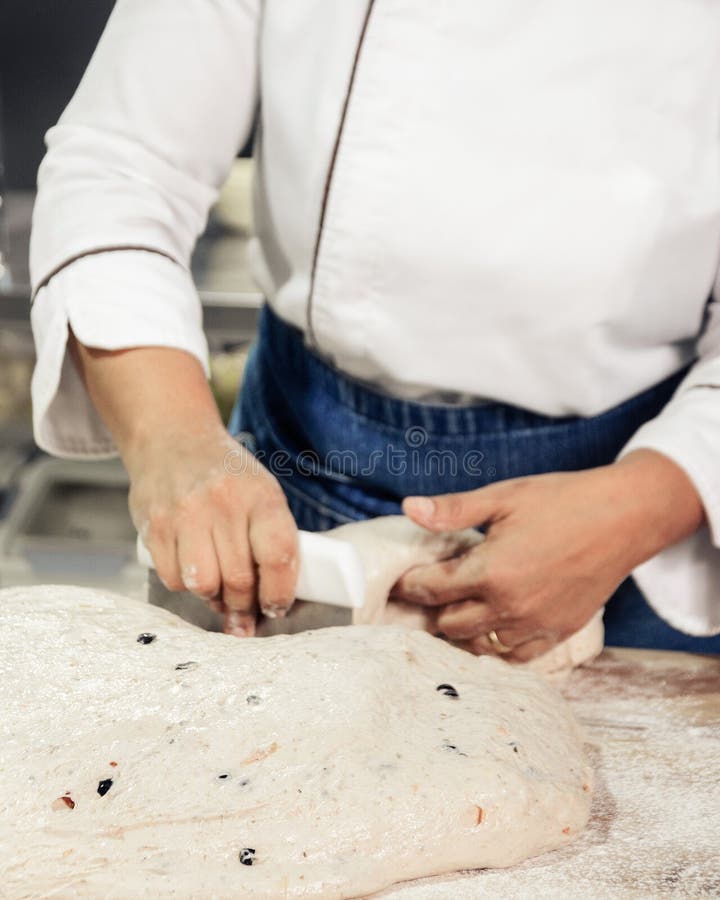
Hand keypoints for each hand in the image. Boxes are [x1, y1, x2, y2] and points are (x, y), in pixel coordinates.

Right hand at [127, 425, 297, 636]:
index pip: (278, 556)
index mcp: (261, 496)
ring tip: (217, 587)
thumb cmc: (227, 477)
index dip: (279, 593)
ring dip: (212, 597)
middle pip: (239, 580)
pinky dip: (185, 584)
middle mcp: (224, 503)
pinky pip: (173, 579)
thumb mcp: (261, 494)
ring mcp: (186, 514)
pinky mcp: (155, 526)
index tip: (276, 608)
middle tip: (244, 608)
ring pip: (204, 585)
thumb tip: (269, 605)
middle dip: (244, 605)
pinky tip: (192, 568)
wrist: (173, 440)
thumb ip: (270, 542)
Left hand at [392, 450, 703, 660]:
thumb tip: (409, 508)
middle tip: (429, 595)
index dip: (412, 585)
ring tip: (457, 611)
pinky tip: (491, 630)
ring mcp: (535, 624)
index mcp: (490, 571)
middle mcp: (509, 606)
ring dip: (463, 631)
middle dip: (433, 609)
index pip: (432, 590)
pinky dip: (498, 647)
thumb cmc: (563, 501)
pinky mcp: (558, 632)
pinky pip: (516, 657)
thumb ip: (454, 510)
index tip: (403, 580)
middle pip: (449, 624)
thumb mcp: (504, 497)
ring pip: (479, 645)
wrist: (624, 518)